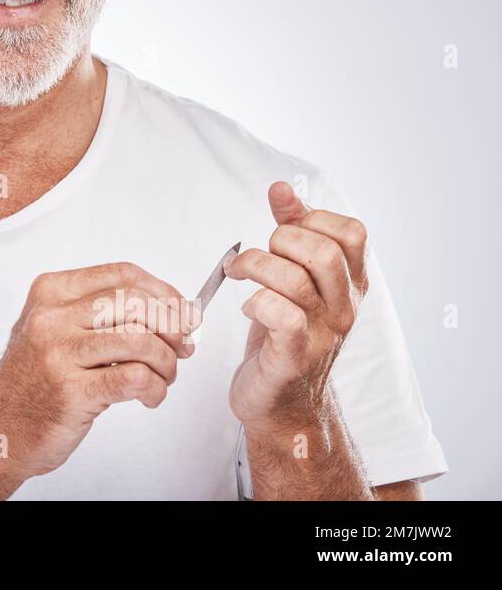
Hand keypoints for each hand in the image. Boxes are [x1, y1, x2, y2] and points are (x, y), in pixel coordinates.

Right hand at [0, 262, 199, 482]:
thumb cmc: (33, 381)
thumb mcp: (55, 330)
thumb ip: (101, 314)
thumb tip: (171, 311)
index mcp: (51, 292)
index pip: (122, 275)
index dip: (164, 292)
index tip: (182, 314)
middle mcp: (51, 316)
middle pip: (135, 303)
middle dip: (172, 327)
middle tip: (181, 349)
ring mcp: (58, 353)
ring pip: (140, 339)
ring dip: (166, 362)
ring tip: (162, 377)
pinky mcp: (71, 391)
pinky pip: (134, 378)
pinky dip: (155, 388)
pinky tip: (149, 396)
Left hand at [226, 181, 370, 434]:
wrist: (281, 402)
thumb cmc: (284, 333)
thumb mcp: (292, 276)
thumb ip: (292, 232)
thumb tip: (282, 188)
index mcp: (349, 285)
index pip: (353, 232)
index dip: (313, 218)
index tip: (283, 228)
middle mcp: (344, 309)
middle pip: (325, 253)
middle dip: (281, 241)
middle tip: (258, 256)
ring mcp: (323, 335)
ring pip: (295, 281)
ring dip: (255, 267)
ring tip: (238, 275)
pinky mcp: (293, 358)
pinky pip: (282, 318)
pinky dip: (257, 304)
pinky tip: (248, 308)